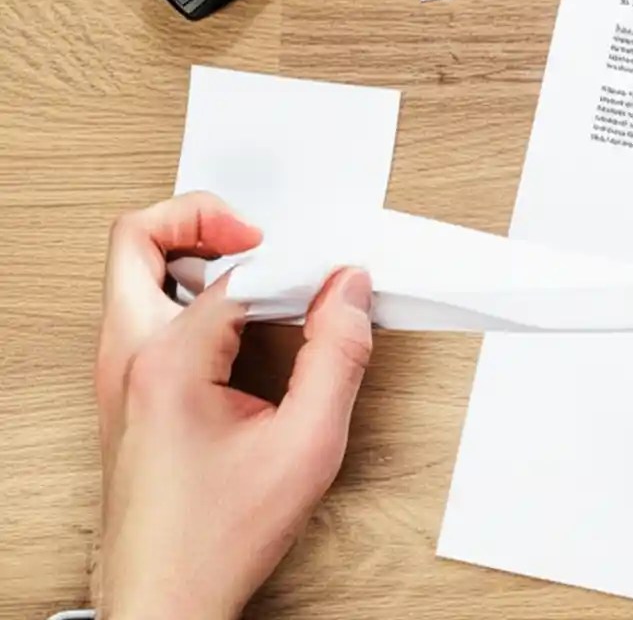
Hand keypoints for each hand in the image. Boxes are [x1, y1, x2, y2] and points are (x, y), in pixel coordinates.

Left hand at [93, 192, 374, 619]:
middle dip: (201, 218)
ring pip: (133, 271)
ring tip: (255, 274)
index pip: (236, 275)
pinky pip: (143, 309)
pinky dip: (189, 294)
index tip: (335, 280)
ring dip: (192, 255)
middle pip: (138, 238)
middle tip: (257, 234)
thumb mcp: (307, 446)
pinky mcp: (124, 389)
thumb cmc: (218, 537)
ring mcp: (117, 373)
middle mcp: (127, 358)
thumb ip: (336, 357)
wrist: (165, 596)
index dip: (297, 268)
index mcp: (166, 364)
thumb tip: (348, 292)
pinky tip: (239, 323)